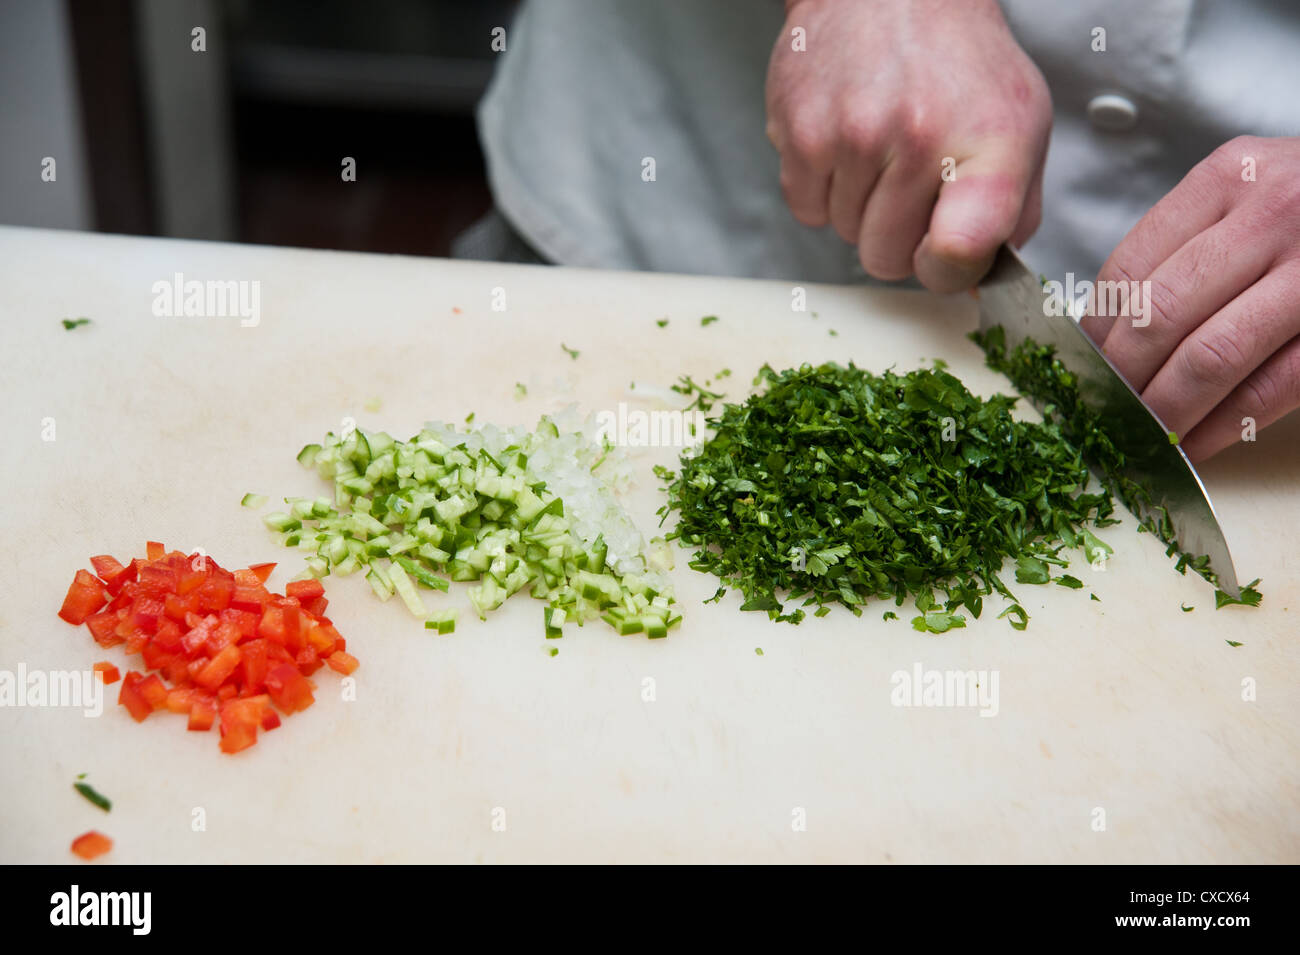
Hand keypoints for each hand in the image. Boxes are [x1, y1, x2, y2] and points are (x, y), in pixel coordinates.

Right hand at [765, 0, 1050, 291]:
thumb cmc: (957, 65)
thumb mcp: (1018, 128)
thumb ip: (1009, 216)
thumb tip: (972, 283)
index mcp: (990, 143)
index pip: (958, 253)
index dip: (947, 271)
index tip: (945, 251)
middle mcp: (920, 137)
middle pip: (888, 261)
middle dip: (896, 238)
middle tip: (908, 185)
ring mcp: (854, 135)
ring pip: (844, 236)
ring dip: (858, 208)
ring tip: (878, 149)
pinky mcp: (800, 132)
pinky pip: (806, 210)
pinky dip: (822, 190)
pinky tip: (844, 145)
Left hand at [1081, 136, 1299, 461]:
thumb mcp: (1249, 195)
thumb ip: (1186, 247)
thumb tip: (1105, 336)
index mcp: (1228, 177)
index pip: (1129, 269)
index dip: (1096, 335)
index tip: (1083, 370)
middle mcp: (1272, 213)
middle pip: (1160, 316)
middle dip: (1122, 379)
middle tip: (1104, 414)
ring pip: (1210, 357)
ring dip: (1166, 411)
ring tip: (1142, 438)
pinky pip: (1271, 388)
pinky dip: (1223, 426)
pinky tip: (1196, 445)